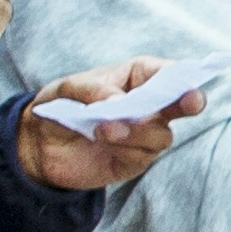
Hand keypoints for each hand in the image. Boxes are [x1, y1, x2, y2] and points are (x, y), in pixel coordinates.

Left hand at [18, 60, 194, 192]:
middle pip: (182, 103)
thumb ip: (95, 90)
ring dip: (137, 131)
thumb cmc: (59, 105)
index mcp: (138, 77)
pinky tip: (103, 139)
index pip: (168, 72)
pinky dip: (125, 148)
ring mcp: (144, 134)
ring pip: (161, 135)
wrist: (39, 145)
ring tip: (106, 128)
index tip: (186, 80)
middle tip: (191, 101)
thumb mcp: (68, 88)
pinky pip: (142, 155)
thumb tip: (119, 103)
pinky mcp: (134, 159)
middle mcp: (148, 105)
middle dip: (190, 101)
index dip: (181, 75)